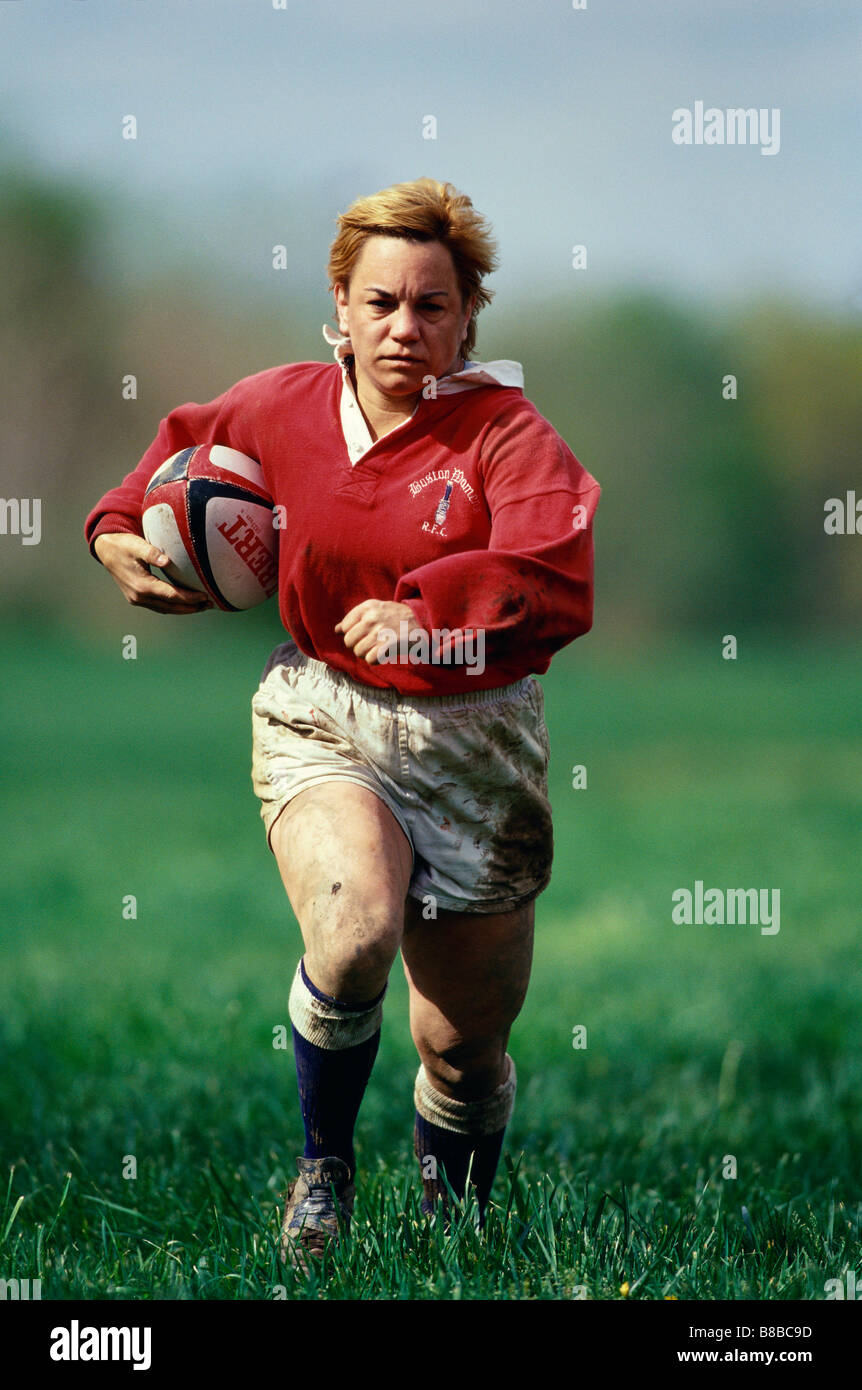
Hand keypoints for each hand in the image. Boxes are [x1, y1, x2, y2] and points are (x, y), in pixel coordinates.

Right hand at [93, 533, 212, 614]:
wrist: (106, 550)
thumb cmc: (123, 545)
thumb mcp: (137, 545)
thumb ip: (152, 553)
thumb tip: (166, 561)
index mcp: (141, 585)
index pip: (171, 595)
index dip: (189, 597)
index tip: (205, 596)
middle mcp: (139, 596)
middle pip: (171, 606)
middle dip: (191, 607)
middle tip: (209, 604)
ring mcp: (137, 599)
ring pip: (166, 609)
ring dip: (184, 609)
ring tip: (202, 606)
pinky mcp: (137, 598)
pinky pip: (159, 606)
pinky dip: (174, 606)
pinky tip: (185, 603)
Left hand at [335, 599, 422, 664]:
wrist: (423, 620)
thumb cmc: (397, 617)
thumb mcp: (376, 609)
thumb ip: (355, 618)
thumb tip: (336, 630)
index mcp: (367, 607)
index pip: (344, 627)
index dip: (352, 634)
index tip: (363, 635)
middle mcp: (372, 617)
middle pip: (349, 641)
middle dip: (357, 646)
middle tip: (370, 645)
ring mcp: (381, 631)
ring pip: (358, 652)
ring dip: (366, 655)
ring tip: (378, 649)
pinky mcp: (390, 644)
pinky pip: (370, 659)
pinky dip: (375, 660)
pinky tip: (383, 655)